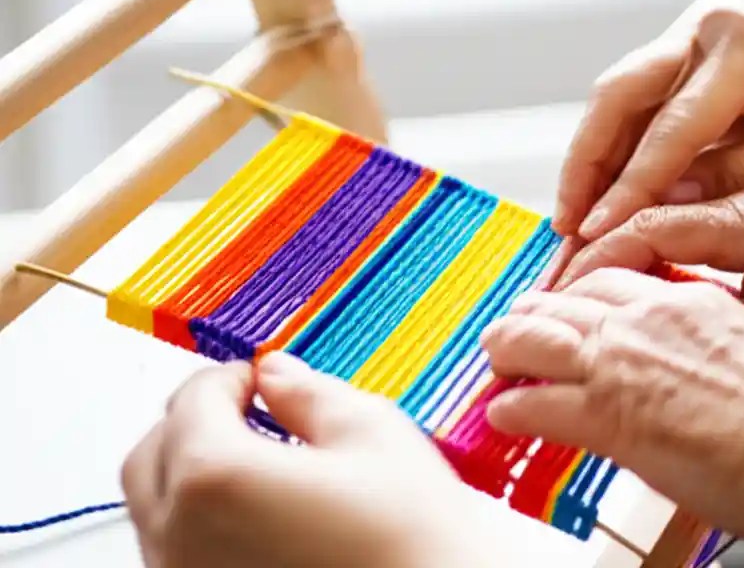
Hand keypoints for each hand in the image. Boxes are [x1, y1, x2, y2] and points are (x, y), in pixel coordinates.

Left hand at [121, 352, 504, 567]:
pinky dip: (202, 524)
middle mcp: (180, 535)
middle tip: (251, 412)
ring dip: (192, 475)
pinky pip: (179, 555)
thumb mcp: (372, 433)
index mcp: (215, 475)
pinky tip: (263, 518)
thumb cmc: (412, 536)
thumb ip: (310, 393)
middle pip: (151, 455)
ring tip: (260, 466)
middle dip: (195, 422)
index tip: (263, 379)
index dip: (232, 377)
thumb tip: (277, 374)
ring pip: (158, 511)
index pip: (194, 398)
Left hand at [481, 267, 743, 549]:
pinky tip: (503, 413)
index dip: (585, 290)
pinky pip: (535, 402)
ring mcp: (624, 363)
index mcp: (694, 301)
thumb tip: (703, 378)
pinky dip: (512, 406)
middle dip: (537, 311)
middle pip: (568, 298)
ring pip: (537, 338)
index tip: (573, 303)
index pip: (618, 279)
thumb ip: (718, 354)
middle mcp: (651, 320)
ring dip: (509, 346)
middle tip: (520, 323)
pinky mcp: (607, 415)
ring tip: (496, 355)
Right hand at [556, 0, 743, 239]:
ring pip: (615, 106)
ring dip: (590, 165)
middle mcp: (701, 30)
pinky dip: (614, 160)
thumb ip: (735, 174)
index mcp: (741, 40)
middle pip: (618, 96)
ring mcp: (685, 43)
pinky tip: (599, 205)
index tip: (597, 232)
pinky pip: (634, 115)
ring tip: (572, 227)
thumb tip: (658, 202)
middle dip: (585, 164)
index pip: (673, 122)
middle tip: (566, 229)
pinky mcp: (679, 67)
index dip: (632, 182)